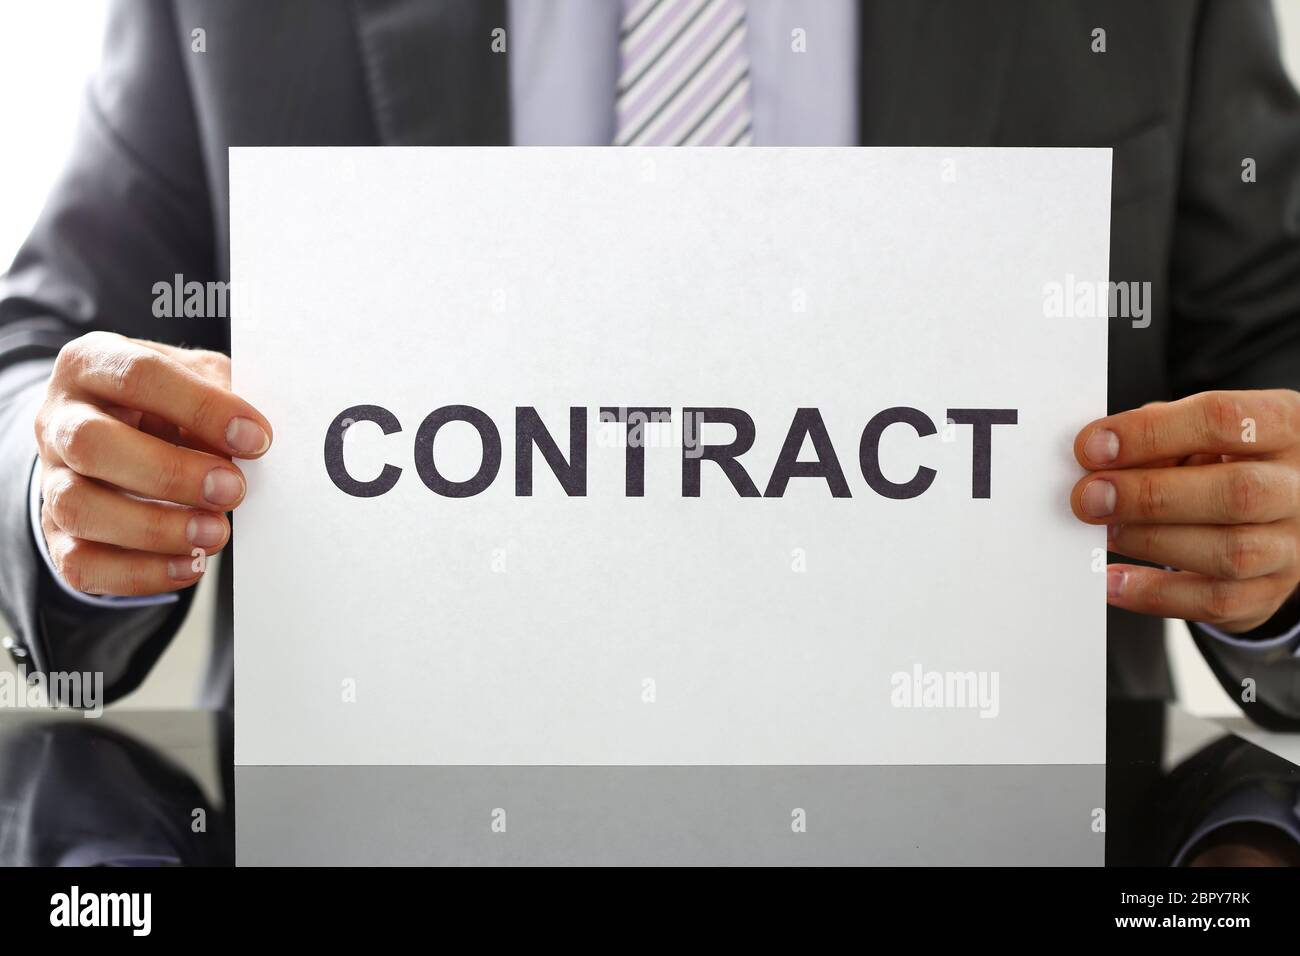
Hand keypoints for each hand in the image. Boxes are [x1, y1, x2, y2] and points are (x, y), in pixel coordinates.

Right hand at [33, 331, 272, 595]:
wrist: (126, 435)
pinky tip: (190, 565)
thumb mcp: (199, 379)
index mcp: (94, 364)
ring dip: (155, 527)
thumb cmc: (171, 403)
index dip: (201, 408)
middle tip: (232, 490)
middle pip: (91, 444)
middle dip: (170, 473)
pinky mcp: (57, 532)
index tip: (256, 438)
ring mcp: (51, 478)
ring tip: (216, 533)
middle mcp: (60, 419)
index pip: (139, 375)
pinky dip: (140, 572)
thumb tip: (251, 440)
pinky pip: (82, 563)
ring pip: (79, 507)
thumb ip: (222, 397)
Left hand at [1071, 390, 1299, 632]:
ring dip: (1151, 542)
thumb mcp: (1199, 431)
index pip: (1224, 420)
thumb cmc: (1220, 460)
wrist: (1268, 512)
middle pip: (1237, 493)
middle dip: (1149, 495)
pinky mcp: (1269, 592)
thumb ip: (1158, 434)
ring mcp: (1291, 545)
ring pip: (1230, 552)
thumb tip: (1098, 455)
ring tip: (1104, 532)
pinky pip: (1215, 602)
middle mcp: (1299, 487)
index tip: (1092, 447)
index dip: (1150, 433)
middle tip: (1090, 497)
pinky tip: (1113, 581)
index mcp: (1285, 426)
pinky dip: (1155, 594)